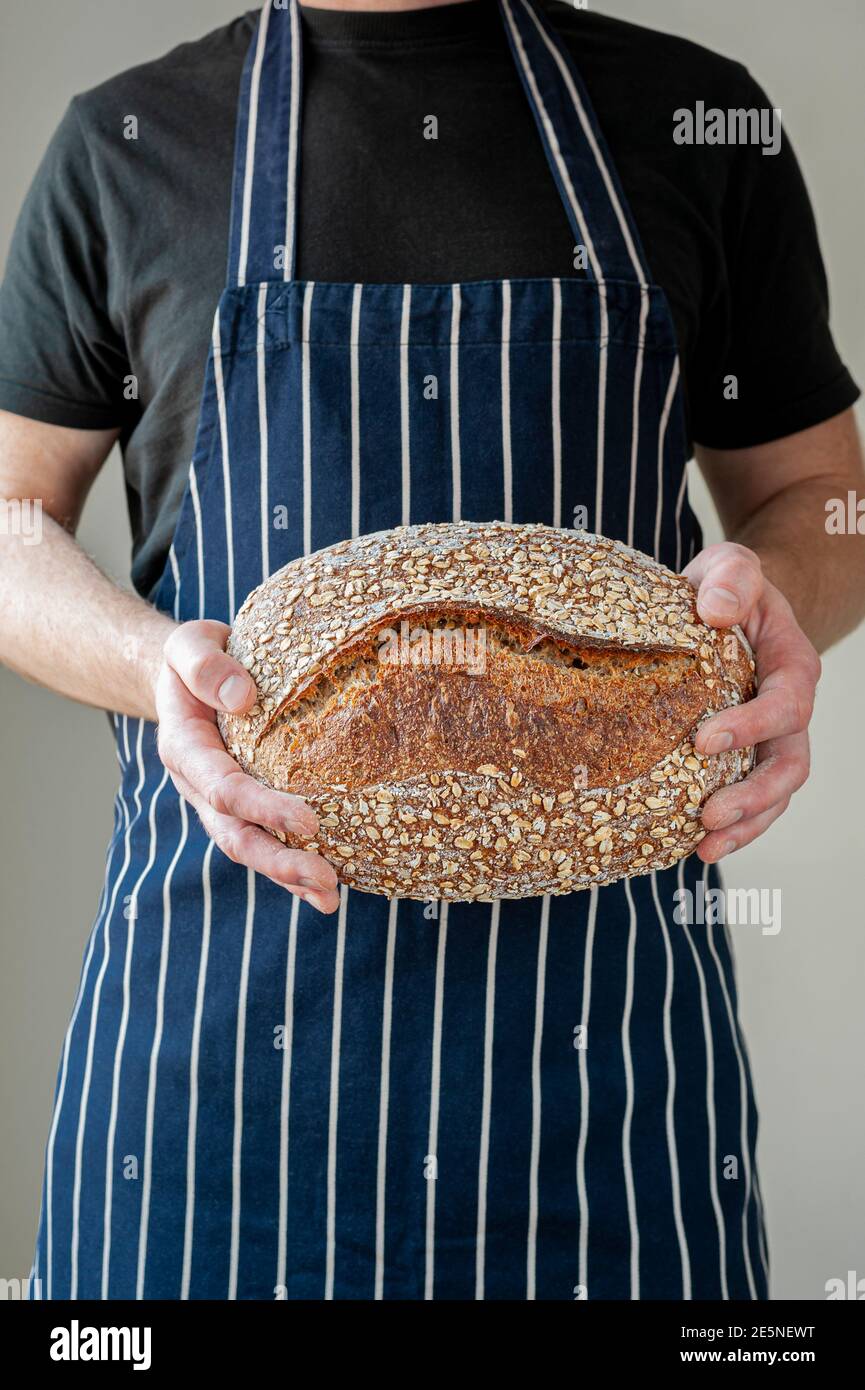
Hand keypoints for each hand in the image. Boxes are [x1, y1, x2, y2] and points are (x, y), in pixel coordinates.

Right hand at [155, 619, 339, 912]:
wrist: (185, 674)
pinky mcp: (242, 807)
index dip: (264, 808)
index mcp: (185, 749)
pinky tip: (323, 891)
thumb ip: (205, 665)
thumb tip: (245, 698)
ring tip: (330, 898)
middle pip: (235, 835)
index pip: (225, 788)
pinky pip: (265, 842)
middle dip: (279, 861)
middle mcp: (199, 786)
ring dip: (288, 877)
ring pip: (250, 847)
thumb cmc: (194, 656)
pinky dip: (291, 871)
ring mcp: (219, 803)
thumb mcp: (187, 644)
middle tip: (325, 878)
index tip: (309, 820)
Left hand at [683, 543, 820, 863]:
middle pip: (788, 764)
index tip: (702, 741)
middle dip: (753, 796)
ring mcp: (770, 739)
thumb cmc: (726, 587)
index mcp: (791, 666)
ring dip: (745, 825)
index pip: (785, 705)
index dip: (751, 727)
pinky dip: (731, 827)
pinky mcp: (744, 757)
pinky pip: (750, 799)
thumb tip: (716, 609)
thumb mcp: (730, 567)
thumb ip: (731, 579)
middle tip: (708, 817)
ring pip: (774, 793)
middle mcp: (789, 710)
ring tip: (703, 849)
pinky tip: (692, 847)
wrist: (724, 605)